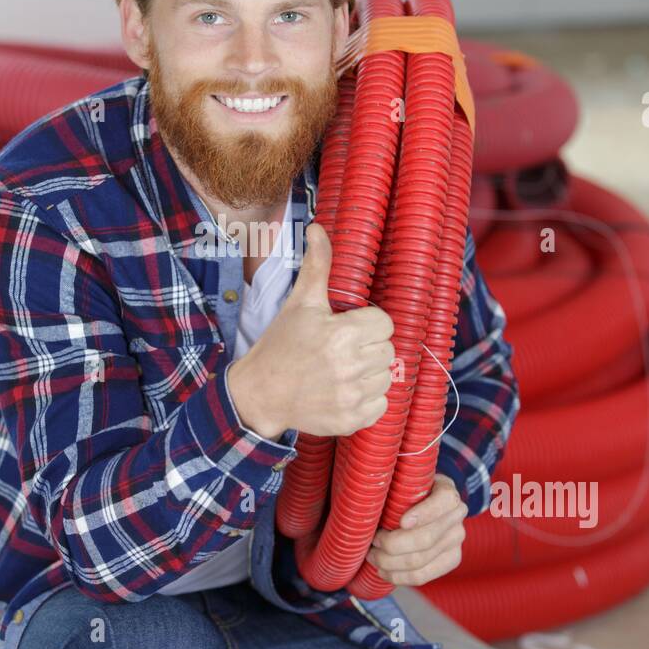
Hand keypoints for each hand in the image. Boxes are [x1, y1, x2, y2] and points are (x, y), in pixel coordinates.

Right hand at [226, 223, 394, 440]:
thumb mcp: (300, 302)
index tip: (347, 328)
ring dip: (370, 374)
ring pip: (387, 377)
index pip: (384, 323)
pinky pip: (381, 405)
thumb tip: (319, 228)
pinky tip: (344, 391)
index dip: (368, 323)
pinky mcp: (351, 420)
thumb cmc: (281, 344)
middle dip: (368, 347)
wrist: (260, 392)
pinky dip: (368, 400)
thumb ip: (317, 265)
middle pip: (388, 349)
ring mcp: (352, 396)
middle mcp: (350, 365)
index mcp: (343, 333)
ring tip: (343, 370)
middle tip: (342, 349)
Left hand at [364, 474, 466, 586]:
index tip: (401, 522)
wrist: (425, 503)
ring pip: (420, 561)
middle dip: (392, 544)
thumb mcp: (404, 480)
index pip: (444, 502)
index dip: (423, 514)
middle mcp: (457, 516)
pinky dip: (398, 577)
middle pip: (426, 538)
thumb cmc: (408, 491)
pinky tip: (383, 571)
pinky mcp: (451, 560)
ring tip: (372, 557)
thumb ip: (392, 483)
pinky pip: (423, 576)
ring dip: (389, 562)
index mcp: (448, 492)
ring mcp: (456, 539)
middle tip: (373, 541)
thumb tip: (366, 496)